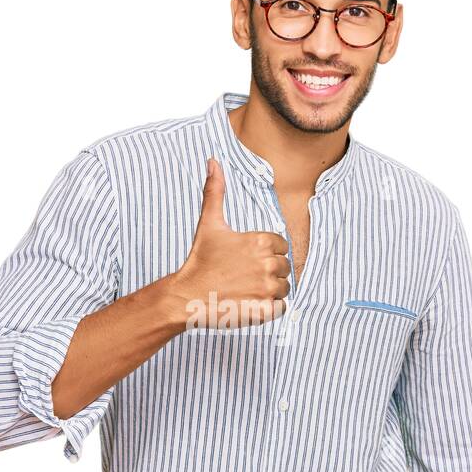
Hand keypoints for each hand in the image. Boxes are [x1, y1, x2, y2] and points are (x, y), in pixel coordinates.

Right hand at [167, 157, 289, 328]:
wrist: (187, 297)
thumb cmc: (200, 261)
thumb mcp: (209, 223)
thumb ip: (215, 191)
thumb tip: (213, 161)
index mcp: (261, 241)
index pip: (281, 247)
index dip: (265, 254)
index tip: (245, 261)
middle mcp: (268, 263)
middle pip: (284, 268)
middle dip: (268, 273)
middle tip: (243, 277)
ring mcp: (267, 288)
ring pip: (284, 288)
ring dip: (270, 291)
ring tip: (246, 291)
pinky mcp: (265, 310)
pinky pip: (281, 308)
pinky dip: (269, 309)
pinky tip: (250, 304)